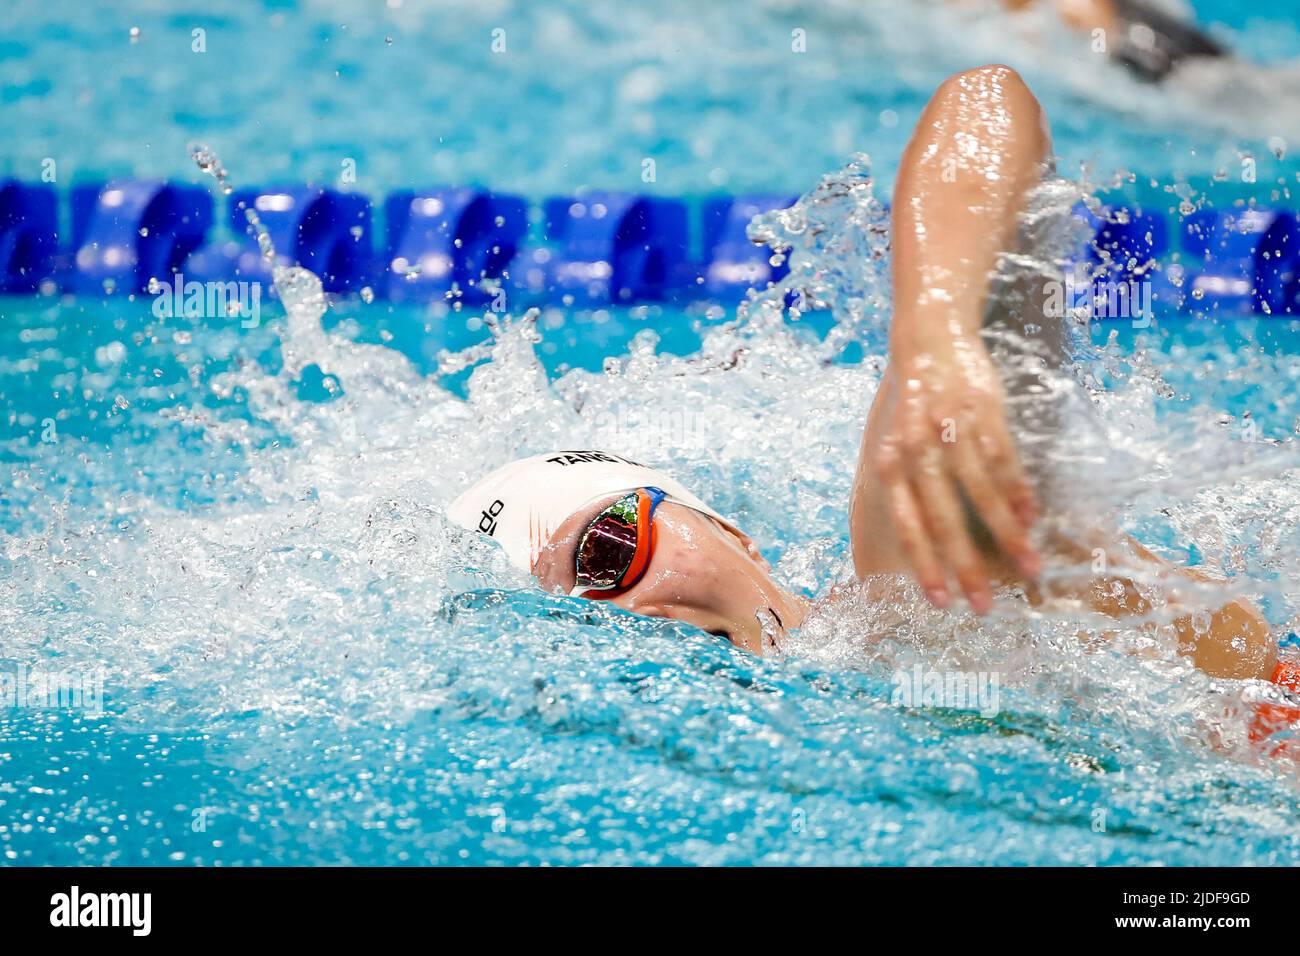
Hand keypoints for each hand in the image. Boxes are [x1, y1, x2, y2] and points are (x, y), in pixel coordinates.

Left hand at [868, 333, 1039, 611]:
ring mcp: (953, 431)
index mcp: (891, 463)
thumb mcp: (896, 443)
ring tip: (1030, 569)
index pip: (908, 526)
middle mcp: (918, 450)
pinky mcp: (985, 413)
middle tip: (985, 607)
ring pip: (983, 496)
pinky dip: (1020, 495)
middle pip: (945, 521)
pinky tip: (1033, 522)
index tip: (942, 603)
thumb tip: (921, 542)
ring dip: (1008, 537)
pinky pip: (1005, 464)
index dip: (925, 566)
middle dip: (967, 568)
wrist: (929, 338)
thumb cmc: (913, 403)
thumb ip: (906, 485)